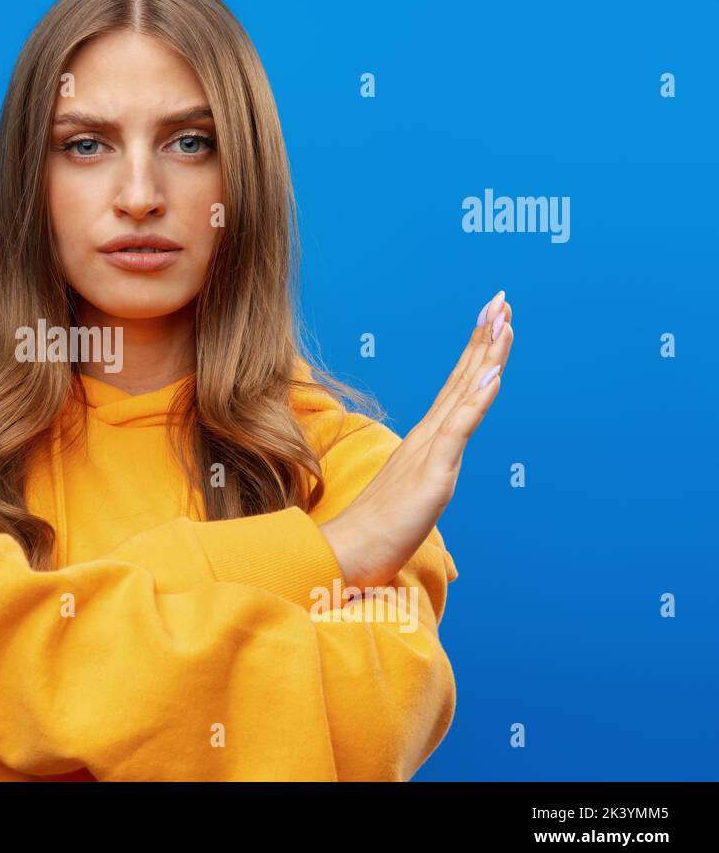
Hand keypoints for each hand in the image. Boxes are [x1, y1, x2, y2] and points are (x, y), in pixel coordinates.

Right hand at [319, 290, 513, 589]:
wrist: (349, 552)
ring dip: (485, 355)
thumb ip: (425, 474)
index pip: (458, 388)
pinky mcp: (432, 473)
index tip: (492, 319)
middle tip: (501, 300)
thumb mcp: (413, 493)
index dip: (477, 352)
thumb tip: (435, 467)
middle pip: (463, 378)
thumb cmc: (376, 530)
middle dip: (485, 338)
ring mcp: (429, 451)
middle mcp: (428, 436)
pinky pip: (459, 430)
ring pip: (463, 394)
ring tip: (503, 321)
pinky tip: (492, 374)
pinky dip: (477, 399)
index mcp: (427, 440)